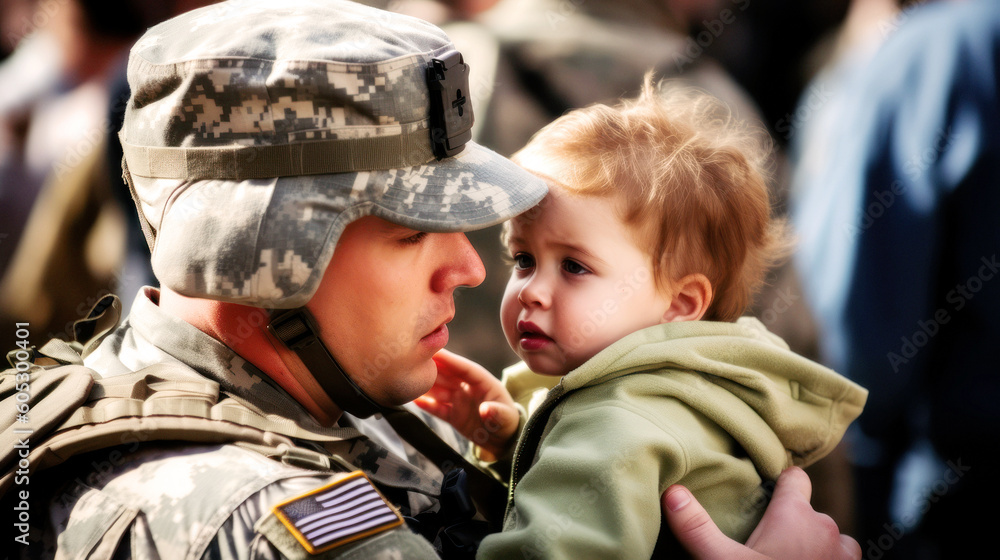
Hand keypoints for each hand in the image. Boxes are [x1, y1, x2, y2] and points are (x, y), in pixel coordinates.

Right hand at [414, 349, 519, 460]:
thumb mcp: (506, 419)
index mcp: (483, 382)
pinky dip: (427, 404)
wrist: (503, 443)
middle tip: (414, 360)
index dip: (450, 360)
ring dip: (426, 385)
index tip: (435, 352)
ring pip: (439, 390)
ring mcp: (459, 400)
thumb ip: (497, 413)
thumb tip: (486, 409)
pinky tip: (414, 400)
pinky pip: (438, 408)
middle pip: (448, 375)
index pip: (465, 368)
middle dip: (433, 367)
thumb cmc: (508, 425)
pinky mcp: (453, 415)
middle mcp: (468, 388)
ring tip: (409, 379)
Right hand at [661, 467, 860, 559]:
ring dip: (818, 546)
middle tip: (768, 543)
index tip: (768, 493)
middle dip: (794, 523)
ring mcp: (845, 555)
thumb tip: (672, 493)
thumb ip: (696, 527)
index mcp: (795, 515)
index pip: (796, 477)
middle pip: (810, 512)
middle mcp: (826, 528)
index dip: (782, 483)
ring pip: (833, 538)